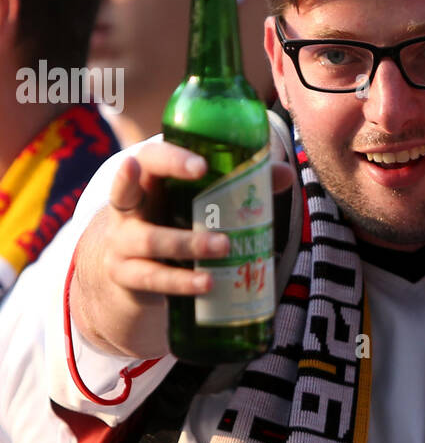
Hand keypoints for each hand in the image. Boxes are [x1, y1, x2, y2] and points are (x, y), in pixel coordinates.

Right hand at [72, 142, 294, 358]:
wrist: (130, 270)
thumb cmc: (172, 221)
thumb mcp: (194, 202)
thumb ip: (237, 184)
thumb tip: (285, 173)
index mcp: (144, 182)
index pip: (148, 159)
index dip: (171, 159)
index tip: (202, 165)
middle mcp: (125, 209)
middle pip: (128, 191)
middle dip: (167, 183)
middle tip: (204, 175)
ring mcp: (121, 243)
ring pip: (151, 239)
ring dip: (189, 243)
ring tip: (224, 245)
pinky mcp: (126, 275)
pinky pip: (153, 278)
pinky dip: (181, 283)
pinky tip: (206, 284)